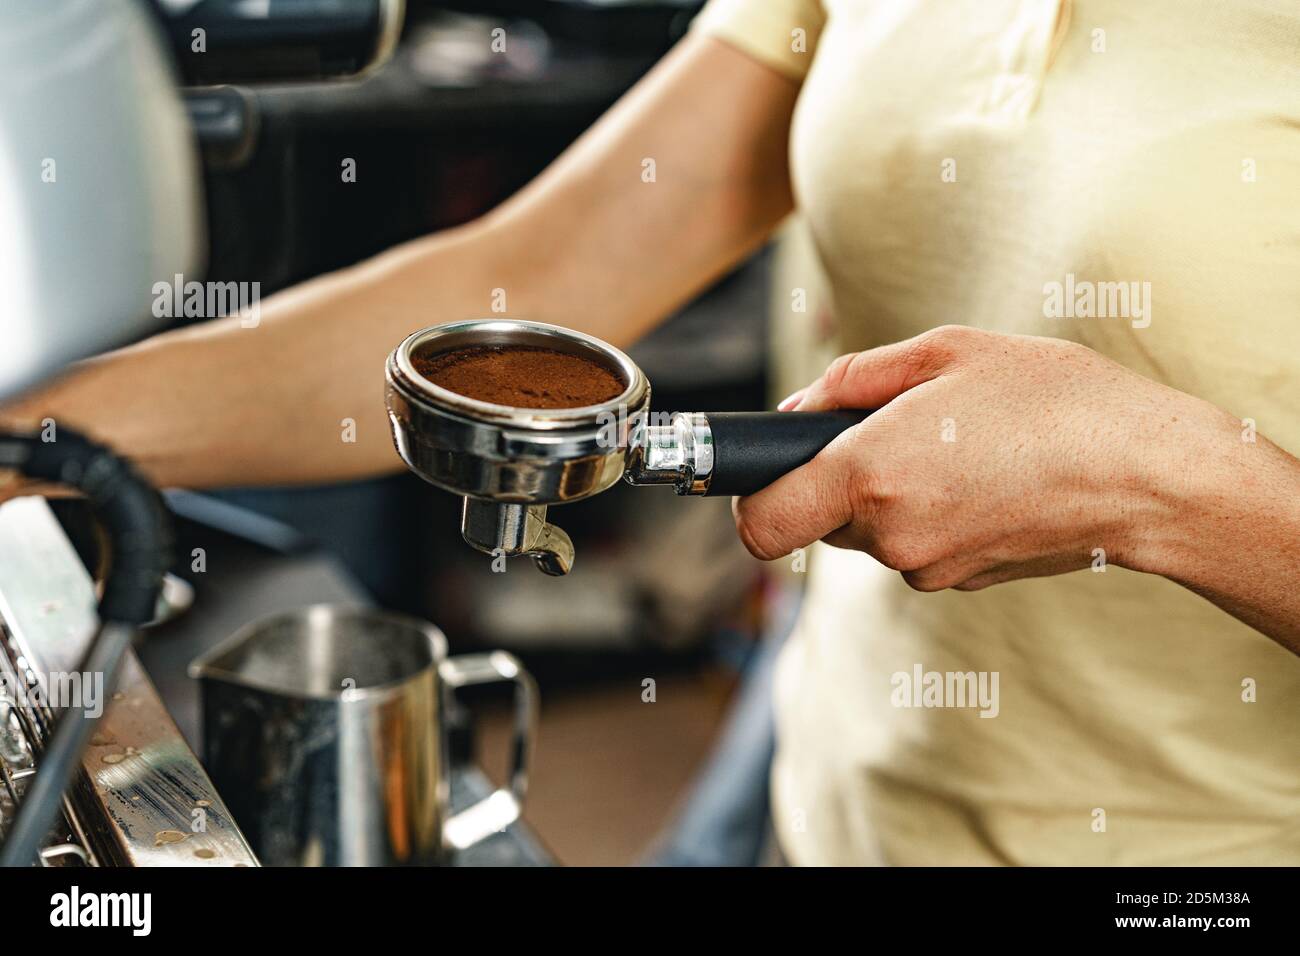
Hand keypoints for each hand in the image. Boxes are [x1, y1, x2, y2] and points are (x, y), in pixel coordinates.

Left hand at [732, 325, 1239, 591]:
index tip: (771, 470)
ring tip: (956, 446)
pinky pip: (915, 545)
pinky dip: (928, 514)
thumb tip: (798, 410)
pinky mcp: (961, 582)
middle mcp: (890, 536)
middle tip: (897, 427)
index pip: (761, 525)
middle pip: (817, 518)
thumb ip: (851, 379)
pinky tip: (982, 478)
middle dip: (837, 476)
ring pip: (869, 532)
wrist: (1147, 475)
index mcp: (870, 476)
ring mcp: (926, 569)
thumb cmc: (1054, 401)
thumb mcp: (944, 354)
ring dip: (887, 493)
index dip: (752, 497)